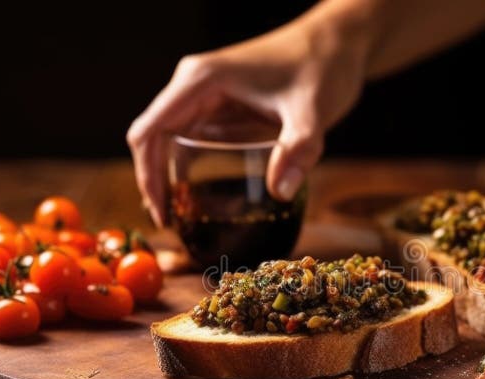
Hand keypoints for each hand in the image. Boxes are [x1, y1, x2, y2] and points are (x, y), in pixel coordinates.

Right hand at [127, 20, 366, 226]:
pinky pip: (193, 140)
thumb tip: (279, 194)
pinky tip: (199, 198)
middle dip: (154, 183)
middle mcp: (194, 86)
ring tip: (180, 219)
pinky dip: (189, 169)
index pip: (150, 131)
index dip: (147, 176)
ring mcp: (206, 96)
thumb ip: (298, 150)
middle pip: (152, 139)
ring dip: (168, 178)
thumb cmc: (322, 67)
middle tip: (170, 226)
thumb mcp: (312, 112)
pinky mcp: (222, 107)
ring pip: (169, 141)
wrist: (337, 45)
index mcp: (200, 81)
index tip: (161, 214)